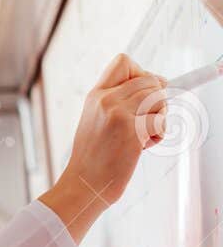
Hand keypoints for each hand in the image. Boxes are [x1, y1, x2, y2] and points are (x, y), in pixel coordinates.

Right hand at [40, 55, 166, 241]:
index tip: (142, 93)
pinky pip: (162, 121)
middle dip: (157, 99)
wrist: (84, 184)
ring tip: (141, 135)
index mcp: (95, 95)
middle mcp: (105, 99)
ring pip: (159, 97)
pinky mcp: (131, 130)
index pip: (124, 62)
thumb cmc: (94, 157)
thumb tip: (156, 84)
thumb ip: (117, 100)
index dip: (142, 73)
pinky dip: (159, 135)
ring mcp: (117, 113)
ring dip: (159, 117)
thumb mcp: (95, 120)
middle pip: (151, 79)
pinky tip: (142, 147)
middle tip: (144, 120)